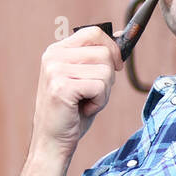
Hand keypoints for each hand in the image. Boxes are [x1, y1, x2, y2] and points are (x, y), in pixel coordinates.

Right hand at [29, 25, 122, 158]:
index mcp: (57, 51)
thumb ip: (99, 58)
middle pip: (104, 52)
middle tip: (92, 94)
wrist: (52, 142)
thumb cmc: (72, 113)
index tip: (116, 66)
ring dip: (103, 92)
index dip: (112, 48)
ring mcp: (55, 70)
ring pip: (105, 70)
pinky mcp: (61, 86)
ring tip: (86, 103)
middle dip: (108, 77)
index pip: (94, 32)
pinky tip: (83, 110)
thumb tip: (123, 35)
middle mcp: (53, 57)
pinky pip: (100, 87)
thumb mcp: (86, 79)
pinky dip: (99, 103)